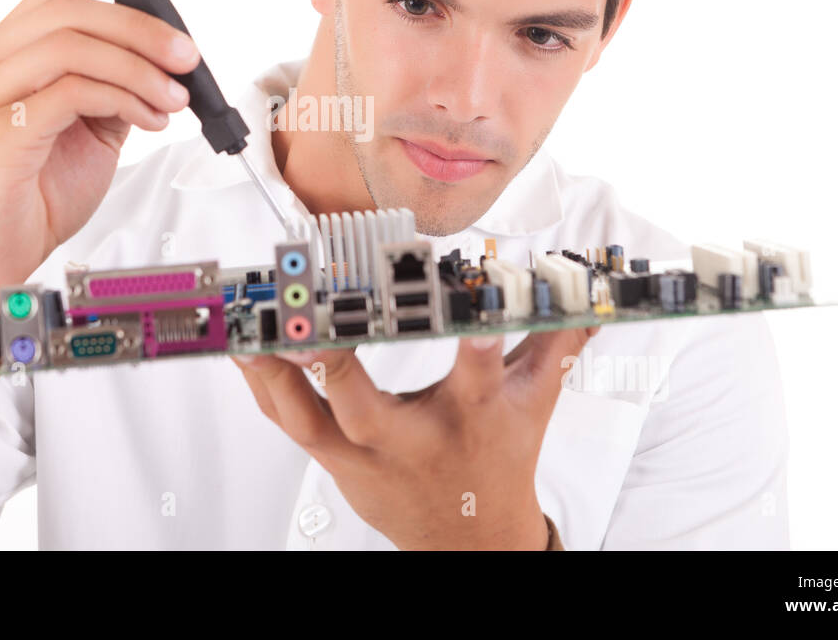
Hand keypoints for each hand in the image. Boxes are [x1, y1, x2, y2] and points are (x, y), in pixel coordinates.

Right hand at [0, 0, 201, 379]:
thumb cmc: (36, 192)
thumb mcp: (91, 127)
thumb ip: (114, 85)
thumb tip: (164, 58)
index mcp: (4, 51)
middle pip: (71, 9)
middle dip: (142, 26)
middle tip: (188, 55)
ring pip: (71, 46)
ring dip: (138, 67)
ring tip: (176, 98)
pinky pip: (69, 92)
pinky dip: (122, 99)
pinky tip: (150, 120)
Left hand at [232, 323, 599, 548]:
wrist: (469, 537)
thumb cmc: (497, 460)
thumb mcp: (535, 401)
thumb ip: (557, 341)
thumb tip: (592, 299)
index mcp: (469, 416)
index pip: (474, 376)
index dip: (472, 346)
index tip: (464, 315)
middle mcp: (412, 439)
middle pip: (366, 411)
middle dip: (336, 368)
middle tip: (310, 322)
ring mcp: (367, 455)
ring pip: (308, 420)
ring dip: (274, 374)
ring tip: (249, 328)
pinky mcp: (336, 461)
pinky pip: (290, 422)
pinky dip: (264, 386)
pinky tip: (245, 350)